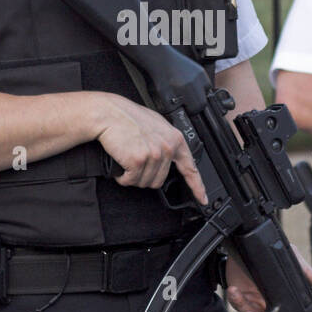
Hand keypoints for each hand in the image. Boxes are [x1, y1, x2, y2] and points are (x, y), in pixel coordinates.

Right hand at [93, 94, 207, 204]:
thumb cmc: (127, 117)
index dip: (197, 186)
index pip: (190, 168)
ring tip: (127, 157)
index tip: (202, 198)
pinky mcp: (138, 161)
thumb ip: (166, 141)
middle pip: (159, 180)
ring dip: (132, 176)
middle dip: (145, 176)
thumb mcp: (156, 124)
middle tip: (135, 160)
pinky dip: (122, 176)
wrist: (108, 113)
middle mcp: (167, 148)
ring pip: (144, 182)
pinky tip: (121, 162)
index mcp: (175, 139)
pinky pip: (130, 180)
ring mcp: (154, 155)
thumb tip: (169, 157)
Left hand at [224, 249, 311, 311]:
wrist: (251, 244)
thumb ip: (307, 273)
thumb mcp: (292, 261)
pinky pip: (235, 302)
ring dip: (242, 306)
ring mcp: (251, 298)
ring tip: (238, 295)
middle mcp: (265, 302)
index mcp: (280, 299)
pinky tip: (234, 290)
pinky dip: (233, 298)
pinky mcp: (238, 293)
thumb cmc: (273, 255)